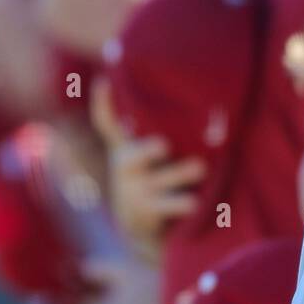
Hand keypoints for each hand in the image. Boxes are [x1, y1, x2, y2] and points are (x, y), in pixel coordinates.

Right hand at [93, 79, 205, 255]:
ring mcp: (138, 192)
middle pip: (134, 158)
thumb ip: (142, 125)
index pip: (107, 124)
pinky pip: (168, 209)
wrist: (133, 221)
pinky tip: (198, 203)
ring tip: (201, 167)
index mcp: (124, 148)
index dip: (103, 104)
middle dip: (147, 151)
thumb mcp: (135, 149)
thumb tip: (157, 87)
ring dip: (179, 176)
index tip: (104, 83)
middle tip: (164, 144)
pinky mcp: (151, 213)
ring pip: (159, 184)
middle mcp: (127, 169)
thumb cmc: (144, 172)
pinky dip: (182, 205)